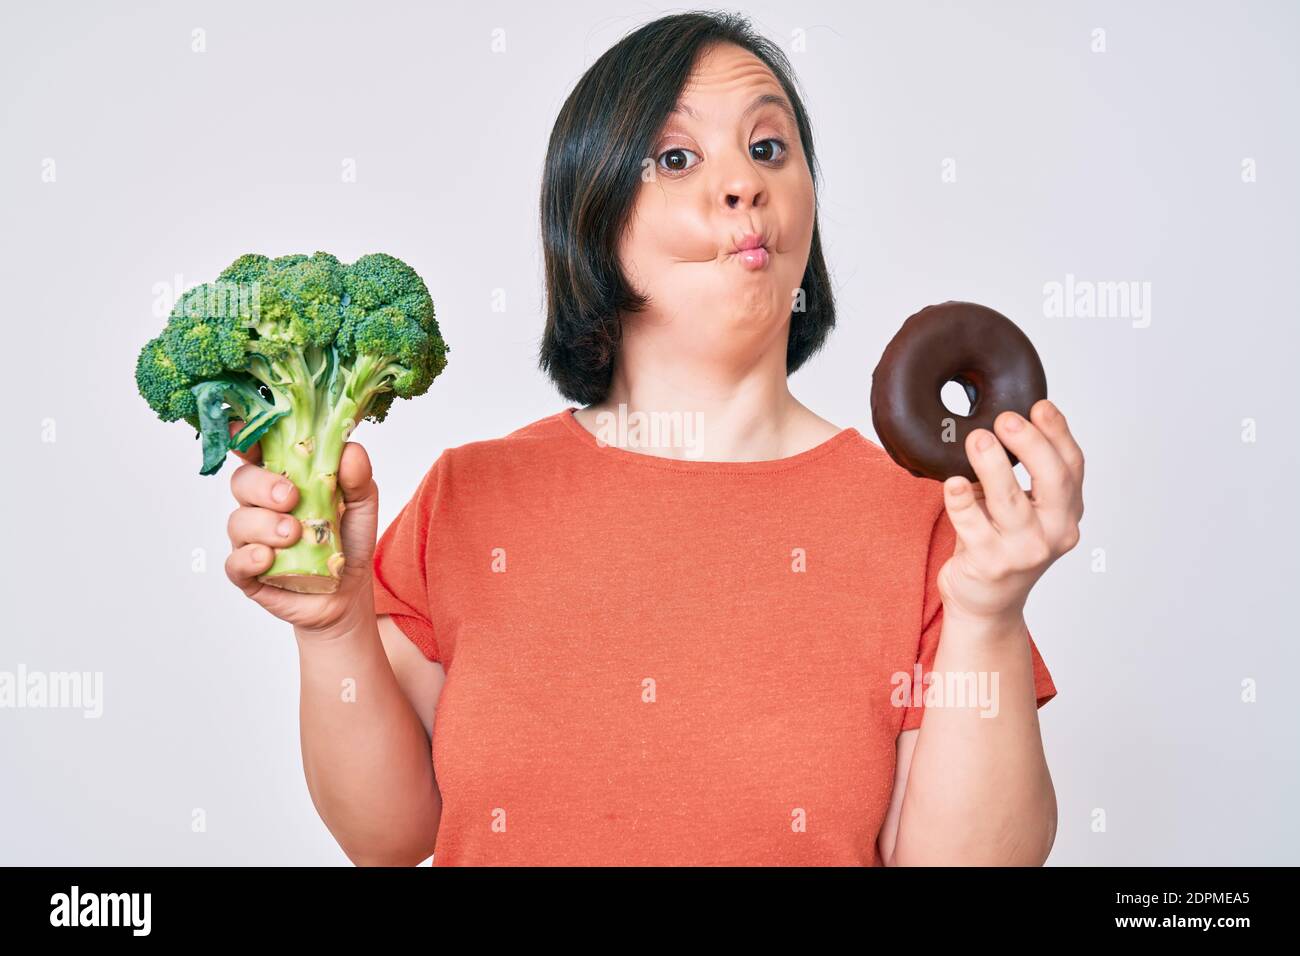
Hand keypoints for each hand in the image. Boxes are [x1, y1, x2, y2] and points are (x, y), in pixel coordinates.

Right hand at [223, 421, 379, 638]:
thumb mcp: (362, 504)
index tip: (247, 436)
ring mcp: (251, 539)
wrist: (348, 593)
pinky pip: (234, 562)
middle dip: (262, 485)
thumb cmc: (348, 541)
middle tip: (290, 498)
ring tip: (293, 535)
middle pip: (241, 481)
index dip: (247, 439)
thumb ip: (358, 478)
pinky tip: (268, 559)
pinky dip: (249, 557)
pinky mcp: (248, 573)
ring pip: (238, 521)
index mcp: (284, 479)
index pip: (257, 452)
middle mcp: (261, 505)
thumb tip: (350, 450)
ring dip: (264, 525)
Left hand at [938, 399, 1084, 626]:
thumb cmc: (1001, 545)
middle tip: (1006, 418)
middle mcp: (1054, 533)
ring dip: (993, 466)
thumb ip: (1020, 475)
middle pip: (1053, 480)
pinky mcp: (991, 565)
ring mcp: (1024, 552)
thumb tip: (997, 424)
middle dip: (1031, 443)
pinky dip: (961, 502)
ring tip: (977, 438)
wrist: (987, 604)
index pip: (1072, 466)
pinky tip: (952, 483)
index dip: (1058, 433)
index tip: (1039, 405)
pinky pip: (973, 527)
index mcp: (1066, 512)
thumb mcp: (1022, 509)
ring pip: (1011, 503)